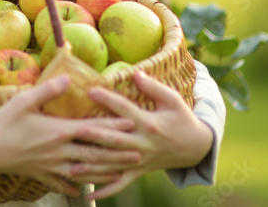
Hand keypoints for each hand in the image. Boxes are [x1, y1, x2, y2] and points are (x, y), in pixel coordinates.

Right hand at [0, 76, 138, 195]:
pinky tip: (86, 191)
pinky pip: (63, 185)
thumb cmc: (3, 122)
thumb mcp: (24, 101)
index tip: (131, 124)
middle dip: (118, 154)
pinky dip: (77, 188)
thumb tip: (68, 77)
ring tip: (122, 171)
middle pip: (95, 154)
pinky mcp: (42, 176)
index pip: (92, 129)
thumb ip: (48, 90)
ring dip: (105, 172)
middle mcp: (59, 152)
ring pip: (85, 173)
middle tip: (139, 153)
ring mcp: (52, 167)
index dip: (113, 127)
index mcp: (58, 131)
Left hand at [79, 71, 213, 199]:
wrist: (196, 147)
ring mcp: (139, 160)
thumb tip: (135, 73)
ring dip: (93, 166)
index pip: (124, 109)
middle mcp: (142, 143)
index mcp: (149, 123)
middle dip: (94, 135)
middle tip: (74, 130)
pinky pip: (120, 184)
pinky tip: (89, 196)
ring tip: (72, 165)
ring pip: (113, 164)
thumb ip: (153, 87)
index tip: (90, 90)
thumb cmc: (181, 118)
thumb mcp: (173, 100)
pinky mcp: (138, 171)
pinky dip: (105, 191)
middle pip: (115, 140)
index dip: (108, 99)